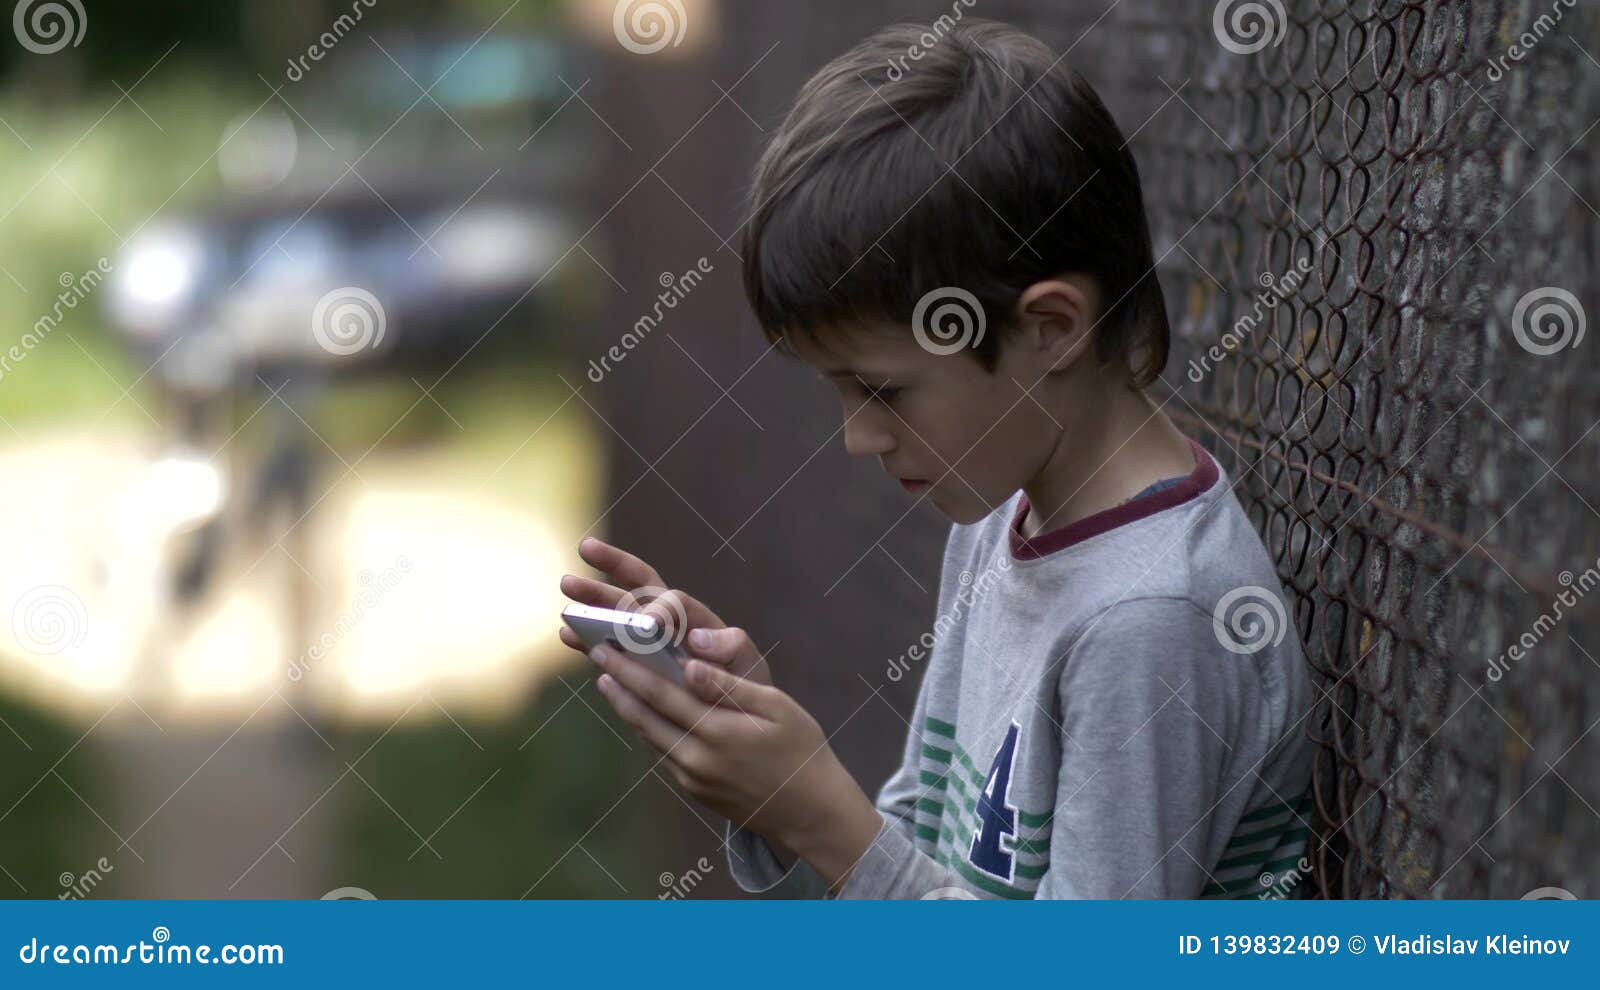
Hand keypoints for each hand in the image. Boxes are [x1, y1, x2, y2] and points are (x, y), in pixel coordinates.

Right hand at [559, 537, 771, 685]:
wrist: (736, 720)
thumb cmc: (745, 690)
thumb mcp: (748, 667)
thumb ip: (732, 648)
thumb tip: (697, 638)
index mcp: (696, 620)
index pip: (674, 601)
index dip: (659, 609)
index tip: (647, 627)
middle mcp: (670, 625)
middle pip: (638, 588)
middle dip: (612, 567)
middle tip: (585, 547)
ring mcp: (647, 644)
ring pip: (616, 613)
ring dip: (591, 601)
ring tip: (566, 589)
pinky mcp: (632, 666)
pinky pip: (606, 647)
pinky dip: (586, 641)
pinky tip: (566, 635)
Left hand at [588, 644, 881, 892]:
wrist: (810, 811)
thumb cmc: (801, 750)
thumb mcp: (777, 708)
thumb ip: (729, 686)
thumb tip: (689, 664)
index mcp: (717, 732)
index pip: (661, 694)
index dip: (629, 669)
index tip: (606, 648)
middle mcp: (697, 758)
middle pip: (644, 716)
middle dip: (618, 684)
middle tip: (595, 656)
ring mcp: (692, 778)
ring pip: (649, 736)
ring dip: (626, 707)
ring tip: (609, 681)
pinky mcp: (694, 791)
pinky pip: (663, 754)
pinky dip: (648, 729)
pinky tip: (643, 714)